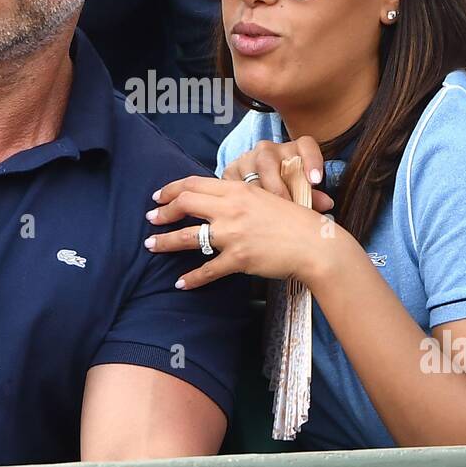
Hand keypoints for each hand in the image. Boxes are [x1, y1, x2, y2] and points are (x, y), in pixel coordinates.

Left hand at [145, 176, 343, 289]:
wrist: (314, 243)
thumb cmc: (294, 221)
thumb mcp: (266, 198)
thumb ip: (241, 198)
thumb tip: (219, 201)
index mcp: (238, 190)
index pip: (195, 183)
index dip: (172, 189)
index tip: (159, 196)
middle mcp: (231, 209)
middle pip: (185, 204)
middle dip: (163, 212)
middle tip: (151, 218)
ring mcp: (233, 235)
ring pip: (188, 236)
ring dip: (164, 242)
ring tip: (150, 245)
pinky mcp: (239, 259)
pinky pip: (207, 270)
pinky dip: (191, 278)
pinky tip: (180, 283)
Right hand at [221, 137, 333, 212]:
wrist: (261, 184)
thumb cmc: (290, 189)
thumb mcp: (303, 191)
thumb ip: (314, 196)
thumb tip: (327, 204)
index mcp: (294, 148)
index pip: (306, 145)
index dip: (311, 161)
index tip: (316, 181)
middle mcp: (268, 149)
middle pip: (268, 160)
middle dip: (277, 188)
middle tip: (285, 208)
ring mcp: (247, 158)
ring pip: (249, 173)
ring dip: (258, 197)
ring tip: (266, 216)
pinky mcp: (230, 171)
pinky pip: (233, 185)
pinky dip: (241, 200)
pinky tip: (247, 213)